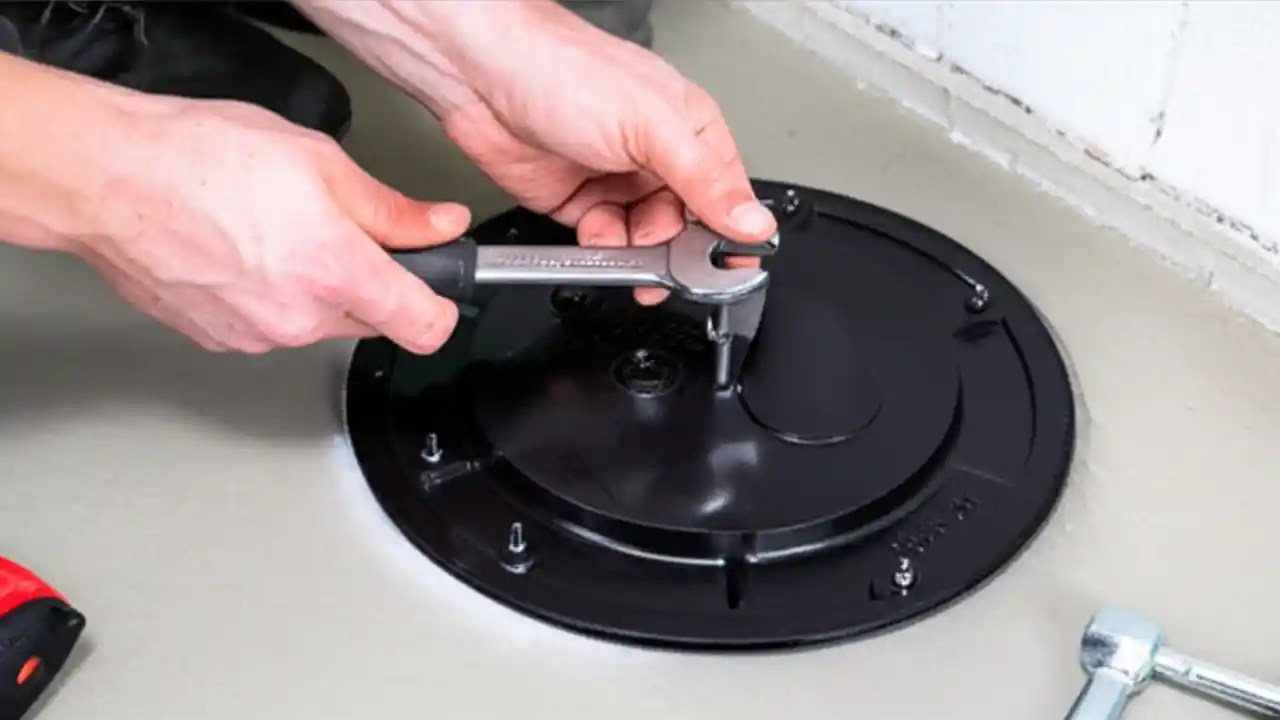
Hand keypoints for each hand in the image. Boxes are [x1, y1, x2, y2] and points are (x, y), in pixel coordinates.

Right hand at [63, 95, 468, 353]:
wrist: (107, 179)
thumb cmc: (198, 158)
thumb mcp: (319, 161)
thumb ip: (392, 208)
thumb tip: (440, 226)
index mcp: (336, 272)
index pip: (426, 328)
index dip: (440, 306)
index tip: (436, 286)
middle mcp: (300, 318)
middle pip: (371, 321)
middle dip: (367, 282)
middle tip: (333, 230)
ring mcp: (258, 337)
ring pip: (320, 323)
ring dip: (315, 289)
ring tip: (274, 233)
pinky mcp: (223, 342)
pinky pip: (273, 326)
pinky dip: (271, 297)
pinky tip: (243, 253)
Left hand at [295, 0, 777, 304]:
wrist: (481, 75)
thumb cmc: (564, 70)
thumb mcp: (651, 126)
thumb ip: (705, 180)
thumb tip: (754, 223)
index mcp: (690, 129)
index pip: (727, 197)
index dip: (727, 236)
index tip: (722, 268)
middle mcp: (657, 156)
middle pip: (686, 228)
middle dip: (674, 251)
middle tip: (663, 263)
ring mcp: (617, 180)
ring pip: (645, 241)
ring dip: (634, 251)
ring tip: (618, 237)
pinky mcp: (579, 203)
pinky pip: (604, 243)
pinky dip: (601, 248)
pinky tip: (593, 233)